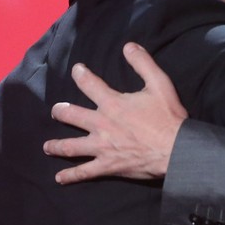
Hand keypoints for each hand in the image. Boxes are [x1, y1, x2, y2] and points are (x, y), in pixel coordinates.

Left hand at [43, 42, 188, 183]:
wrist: (176, 150)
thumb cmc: (168, 118)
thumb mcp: (160, 84)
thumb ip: (143, 63)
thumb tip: (128, 46)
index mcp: (112, 103)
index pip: (89, 84)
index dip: (81, 75)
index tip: (77, 70)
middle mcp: (101, 124)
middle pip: (72, 115)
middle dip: (61, 112)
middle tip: (57, 110)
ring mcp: (102, 147)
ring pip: (71, 146)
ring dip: (56, 146)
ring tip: (47, 146)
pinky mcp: (107, 166)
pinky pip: (84, 172)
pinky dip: (71, 176)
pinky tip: (60, 178)